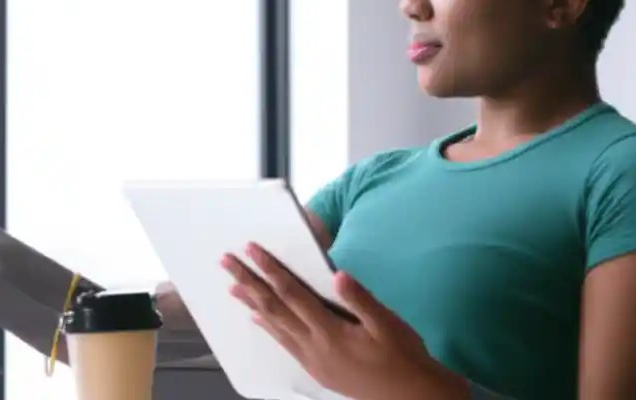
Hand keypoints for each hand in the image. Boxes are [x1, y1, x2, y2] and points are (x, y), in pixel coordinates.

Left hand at [222, 244, 467, 399]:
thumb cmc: (402, 356)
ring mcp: (312, 359)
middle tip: (226, 263)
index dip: (270, 269)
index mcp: (330, 331)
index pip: (292, 293)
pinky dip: (268, 327)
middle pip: (274, 308)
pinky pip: (284, 343)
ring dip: (252, 305)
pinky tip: (258, 319)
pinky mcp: (315, 369)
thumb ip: (361, 300)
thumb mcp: (388, 324)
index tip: (251, 250)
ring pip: (274, 326)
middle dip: (249, 283)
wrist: (409, 396)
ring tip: (232, 288)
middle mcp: (314, 346)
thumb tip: (337, 274)